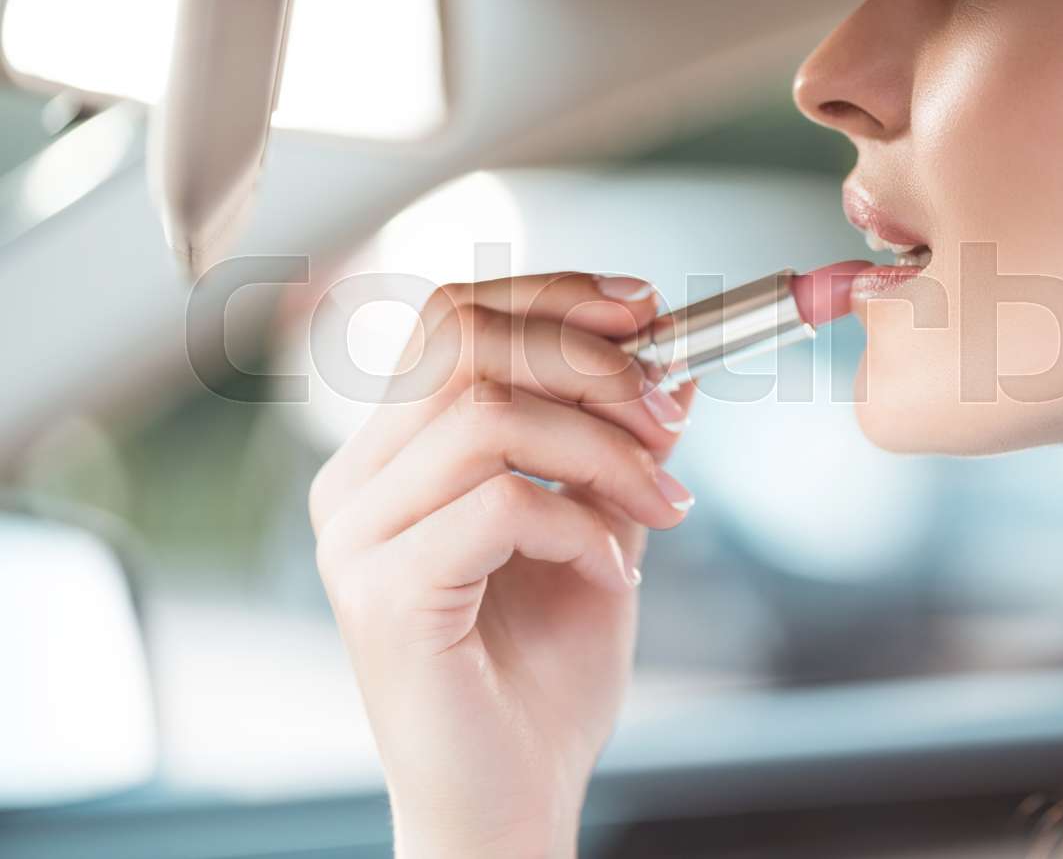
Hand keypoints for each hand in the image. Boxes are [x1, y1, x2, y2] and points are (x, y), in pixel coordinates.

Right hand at [309, 272, 695, 857]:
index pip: (455, 318)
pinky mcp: (383, 595)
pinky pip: (501, 506)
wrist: (515, 797)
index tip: (649, 308)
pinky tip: (612, 567)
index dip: (555, 295)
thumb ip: (619, 444)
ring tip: (663, 505)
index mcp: (395, 454)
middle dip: (593, 360)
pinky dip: (582, 524)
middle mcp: (357, 483)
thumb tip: (674, 360)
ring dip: (607, 451)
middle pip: (466, 342)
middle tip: (669, 412)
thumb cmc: (546, 673)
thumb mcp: (601, 527)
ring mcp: (358, 538)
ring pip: (491, 417)